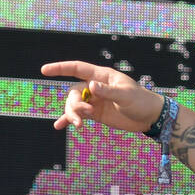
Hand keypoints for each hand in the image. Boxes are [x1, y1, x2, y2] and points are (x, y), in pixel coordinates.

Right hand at [39, 61, 165, 132]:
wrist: (150, 117)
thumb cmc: (141, 101)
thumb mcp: (126, 96)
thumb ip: (108, 91)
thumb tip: (91, 86)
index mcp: (102, 76)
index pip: (77, 68)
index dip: (60, 68)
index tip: (44, 70)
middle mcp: (95, 87)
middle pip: (74, 92)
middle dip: (74, 104)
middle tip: (83, 116)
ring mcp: (95, 100)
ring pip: (74, 105)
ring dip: (72, 114)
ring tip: (79, 125)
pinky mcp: (96, 114)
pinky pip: (79, 115)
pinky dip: (69, 120)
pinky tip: (59, 126)